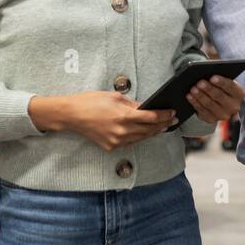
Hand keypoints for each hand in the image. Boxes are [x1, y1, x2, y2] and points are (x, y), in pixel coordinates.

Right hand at [27, 91, 176, 150]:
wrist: (72, 115)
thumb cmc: (91, 101)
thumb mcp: (114, 97)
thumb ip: (133, 104)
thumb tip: (146, 108)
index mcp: (124, 116)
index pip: (152, 118)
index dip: (164, 115)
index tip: (172, 112)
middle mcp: (122, 131)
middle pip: (149, 130)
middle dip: (162, 125)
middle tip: (172, 120)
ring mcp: (117, 141)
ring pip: (141, 138)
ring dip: (152, 132)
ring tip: (162, 126)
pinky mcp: (111, 147)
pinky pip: (130, 142)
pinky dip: (138, 137)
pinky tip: (144, 131)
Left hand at [186, 75, 244, 124]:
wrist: (221, 102)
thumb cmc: (221, 86)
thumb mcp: (224, 80)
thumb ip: (219, 76)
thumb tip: (206, 71)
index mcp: (239, 93)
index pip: (231, 86)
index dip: (221, 82)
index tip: (212, 77)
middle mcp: (234, 106)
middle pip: (219, 96)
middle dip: (208, 89)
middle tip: (199, 82)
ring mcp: (223, 115)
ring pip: (210, 105)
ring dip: (200, 96)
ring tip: (193, 88)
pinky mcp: (212, 119)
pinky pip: (202, 111)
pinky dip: (195, 103)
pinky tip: (190, 96)